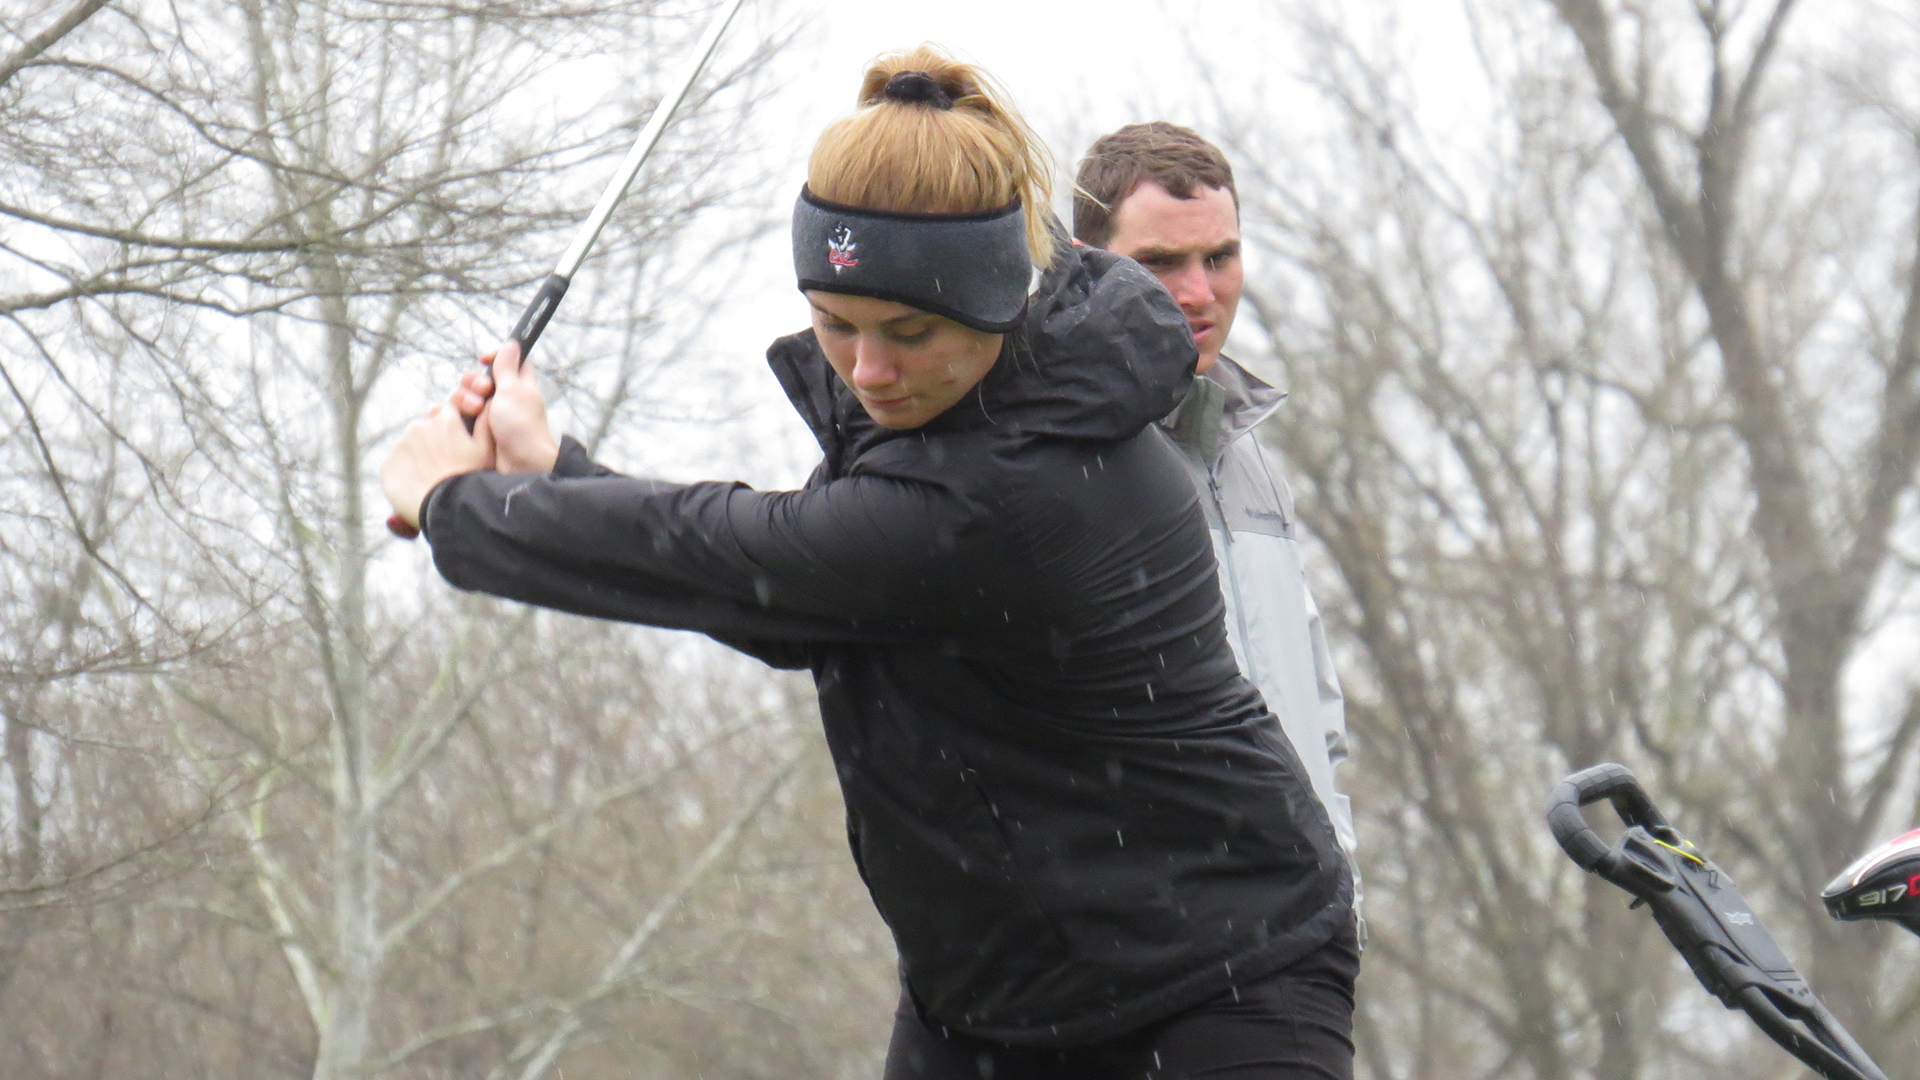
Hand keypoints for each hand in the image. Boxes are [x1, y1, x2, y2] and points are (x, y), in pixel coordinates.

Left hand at [382, 401, 492, 530]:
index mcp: (445, 419)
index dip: (452, 429)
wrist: (449, 508)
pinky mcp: (388, 465)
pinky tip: (419, 487)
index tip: (456, 445)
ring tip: (432, 478)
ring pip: (409, 446)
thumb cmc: (473, 478)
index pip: (446, 414)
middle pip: (425, 428)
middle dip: (433, 440)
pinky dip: (406, 473)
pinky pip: (397, 465)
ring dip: (418, 455)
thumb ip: (484, 422)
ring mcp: (401, 445)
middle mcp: (419, 426)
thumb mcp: (487, 449)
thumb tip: (487, 404)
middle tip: (445, 463)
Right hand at [458, 340, 559, 473]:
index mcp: (518, 384)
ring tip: (474, 410)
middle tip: (483, 391)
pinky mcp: (477, 431)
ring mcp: (489, 415)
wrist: (519, 464)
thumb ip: (508, 367)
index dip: (494, 357)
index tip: (483, 360)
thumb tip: (513, 342)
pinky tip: (453, 417)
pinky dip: (453, 414)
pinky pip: (459, 417)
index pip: (506, 361)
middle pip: (478, 379)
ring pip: (465, 397)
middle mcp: (503, 398)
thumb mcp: (514, 390)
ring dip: (464, 399)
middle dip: (473, 382)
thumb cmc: (522, 426)